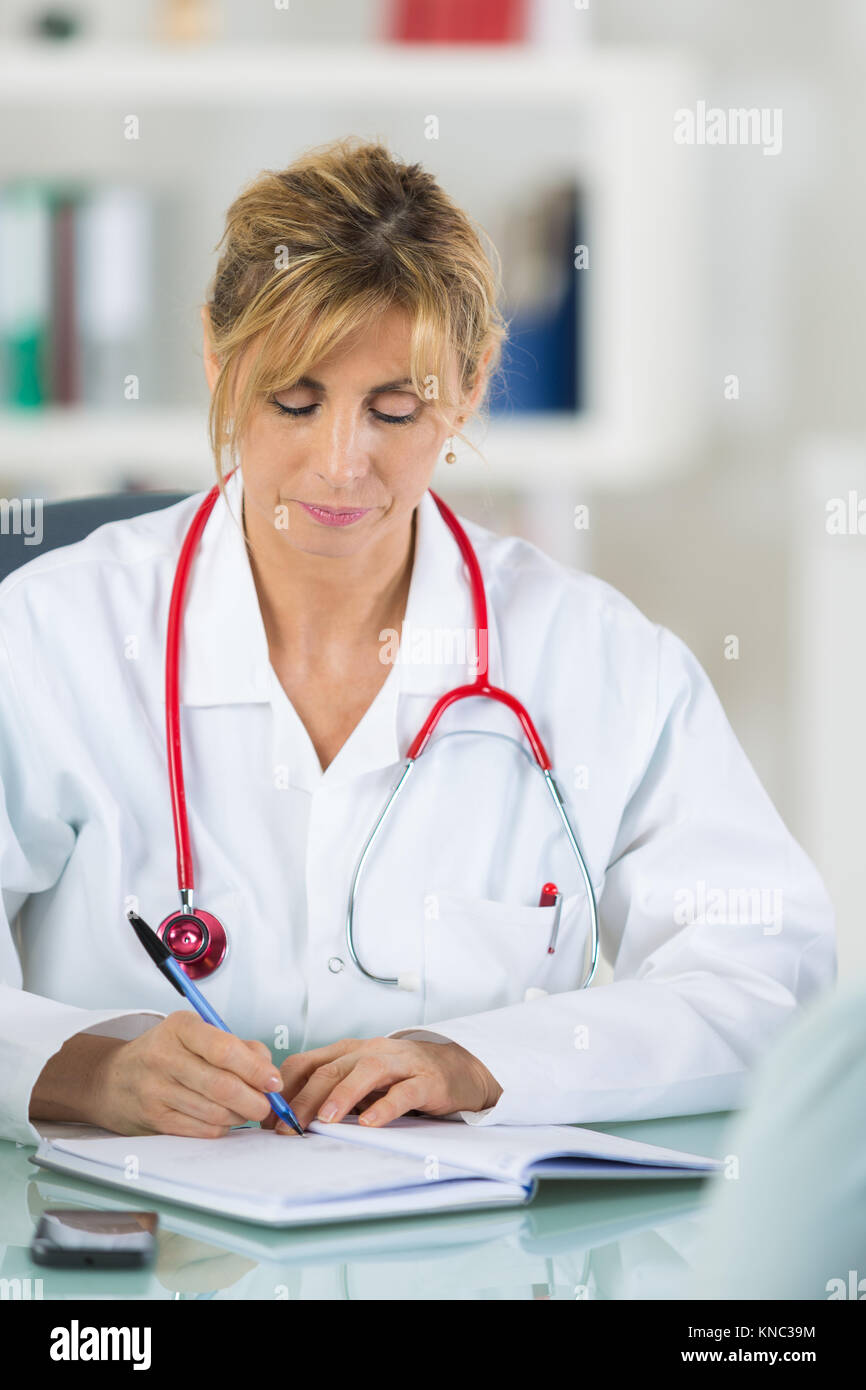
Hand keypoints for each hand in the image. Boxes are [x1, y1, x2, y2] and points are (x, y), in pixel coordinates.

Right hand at [81, 1012, 282, 1136]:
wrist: (113, 1078)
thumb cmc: (166, 1053)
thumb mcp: (196, 1034)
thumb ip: (237, 1046)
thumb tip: (268, 1070)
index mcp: (180, 1027)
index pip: (225, 1049)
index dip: (255, 1069)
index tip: (273, 1081)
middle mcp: (164, 1057)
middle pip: (222, 1086)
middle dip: (255, 1100)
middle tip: (267, 1104)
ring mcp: (156, 1090)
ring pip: (215, 1112)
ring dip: (240, 1115)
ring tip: (245, 1109)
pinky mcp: (154, 1119)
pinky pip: (202, 1130)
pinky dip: (222, 1127)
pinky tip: (224, 1118)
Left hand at [262, 1036, 502, 1133]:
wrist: (455, 1068)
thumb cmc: (401, 1077)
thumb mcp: (360, 1081)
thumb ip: (331, 1094)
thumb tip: (288, 1121)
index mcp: (348, 1052)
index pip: (306, 1062)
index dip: (284, 1088)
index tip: (268, 1117)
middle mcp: (369, 1052)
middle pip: (330, 1069)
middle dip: (304, 1098)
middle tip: (288, 1127)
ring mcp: (398, 1064)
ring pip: (365, 1072)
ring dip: (341, 1095)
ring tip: (325, 1120)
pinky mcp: (425, 1080)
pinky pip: (403, 1092)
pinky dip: (385, 1107)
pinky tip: (371, 1123)